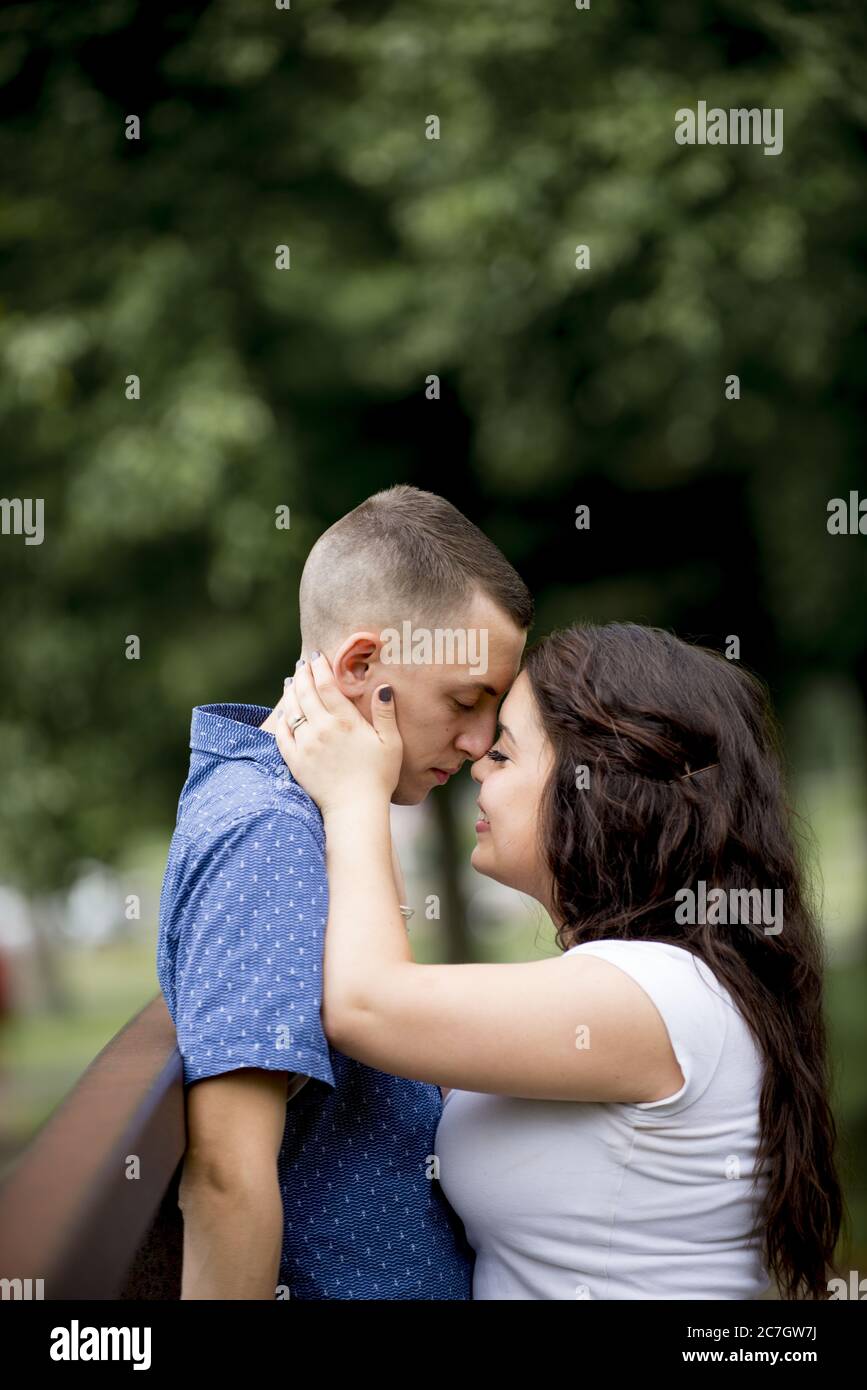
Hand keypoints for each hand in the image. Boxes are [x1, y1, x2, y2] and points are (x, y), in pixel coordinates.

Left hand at [275, 654, 402, 816]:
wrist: (355, 809)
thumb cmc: (379, 776)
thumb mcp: (391, 743)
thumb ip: (386, 713)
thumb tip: (383, 687)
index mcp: (345, 721)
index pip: (327, 684)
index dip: (321, 667)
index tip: (318, 656)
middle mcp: (321, 728)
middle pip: (306, 692)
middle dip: (303, 674)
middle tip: (303, 664)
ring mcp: (305, 744)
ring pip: (292, 709)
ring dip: (290, 692)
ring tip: (291, 681)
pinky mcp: (295, 760)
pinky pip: (282, 734)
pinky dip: (282, 719)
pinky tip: (284, 712)